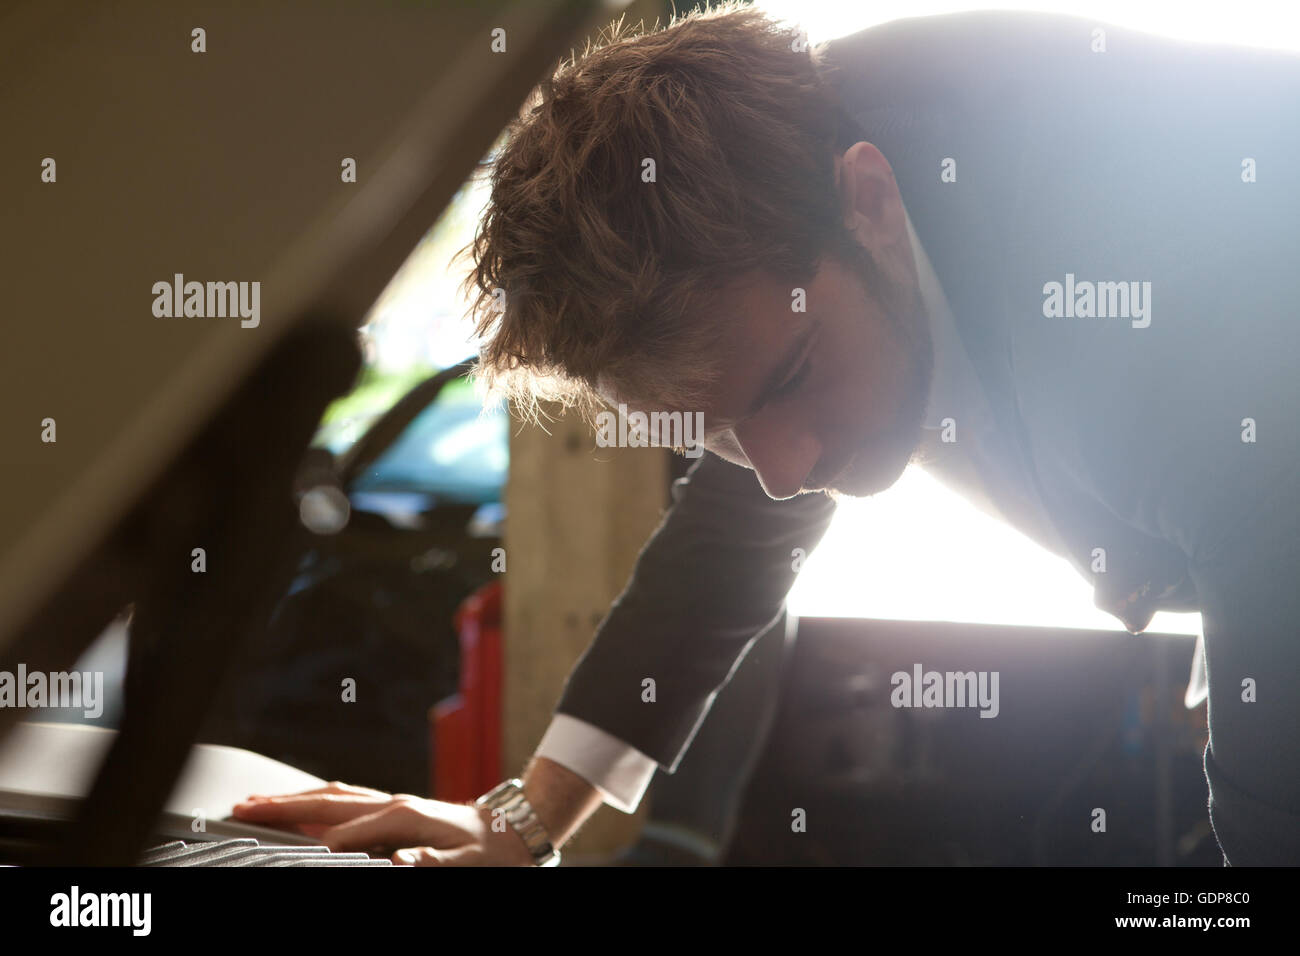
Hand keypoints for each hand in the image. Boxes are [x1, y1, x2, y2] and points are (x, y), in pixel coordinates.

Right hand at [231, 781, 535, 865]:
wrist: (514, 827)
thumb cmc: (491, 850)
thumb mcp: (468, 863)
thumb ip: (432, 863)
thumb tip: (400, 861)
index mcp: (404, 815)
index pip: (346, 832)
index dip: (314, 845)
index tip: (279, 854)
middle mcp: (393, 803)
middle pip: (328, 801)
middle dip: (284, 805)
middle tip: (243, 808)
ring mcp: (392, 802)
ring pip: (333, 796)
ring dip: (295, 798)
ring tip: (259, 802)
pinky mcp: (395, 807)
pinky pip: (346, 800)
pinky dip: (317, 801)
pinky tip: (303, 807)